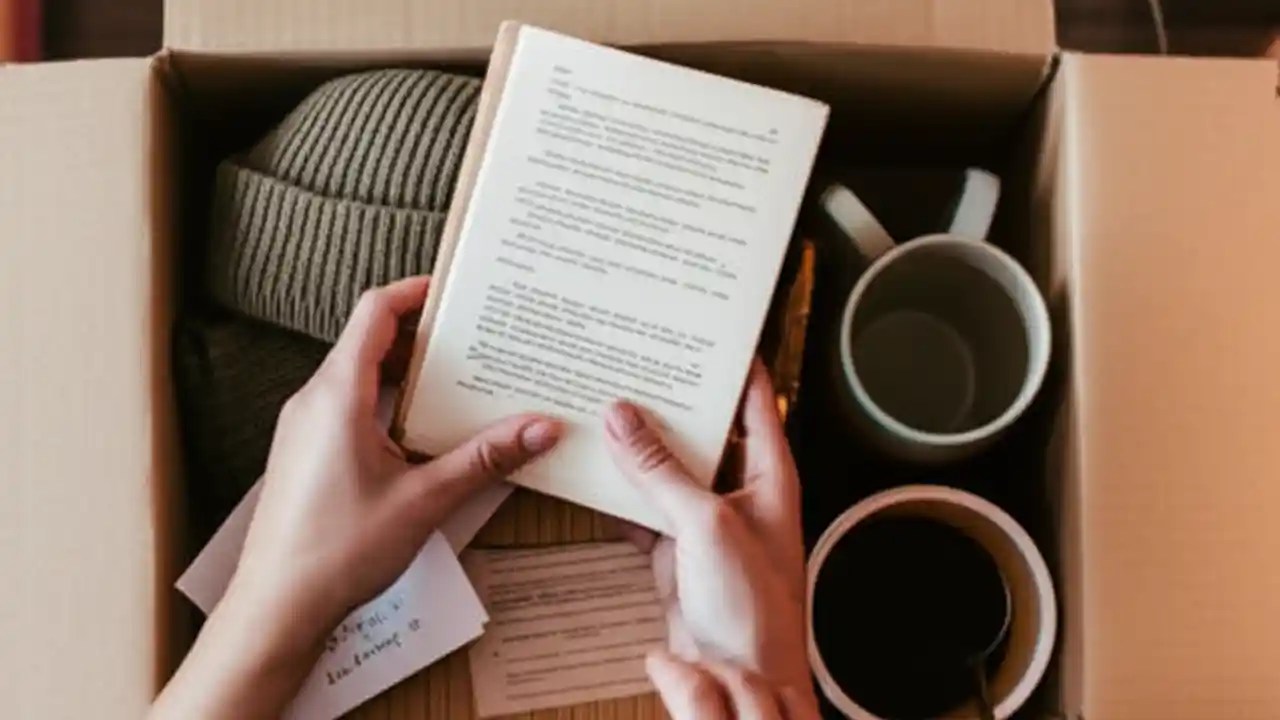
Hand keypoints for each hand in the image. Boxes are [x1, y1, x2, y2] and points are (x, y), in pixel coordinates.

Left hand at [151, 276, 561, 719]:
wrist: (277, 606)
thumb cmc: (338, 552)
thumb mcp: (425, 500)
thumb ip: (485, 458)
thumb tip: (541, 428)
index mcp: (337, 395)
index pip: (376, 312)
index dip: (416, 292)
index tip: (456, 290)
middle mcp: (315, 401)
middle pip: (371, 340)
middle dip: (425, 336)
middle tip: (475, 337)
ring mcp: (307, 427)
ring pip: (361, 376)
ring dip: (409, 373)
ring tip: (462, 381)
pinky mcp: (308, 453)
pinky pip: (351, 407)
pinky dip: (390, 403)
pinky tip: (426, 431)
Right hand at [604, 361, 817, 717]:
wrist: (738, 676)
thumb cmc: (755, 607)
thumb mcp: (707, 523)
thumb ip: (662, 471)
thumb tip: (623, 419)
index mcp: (770, 474)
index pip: (757, 401)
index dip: (735, 363)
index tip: (705, 328)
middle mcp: (742, 491)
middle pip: (706, 431)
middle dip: (672, 401)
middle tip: (635, 360)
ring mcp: (706, 520)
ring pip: (669, 469)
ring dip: (639, 447)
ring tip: (603, 404)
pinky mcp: (676, 549)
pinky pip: (644, 508)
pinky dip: (620, 492)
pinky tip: (593, 470)